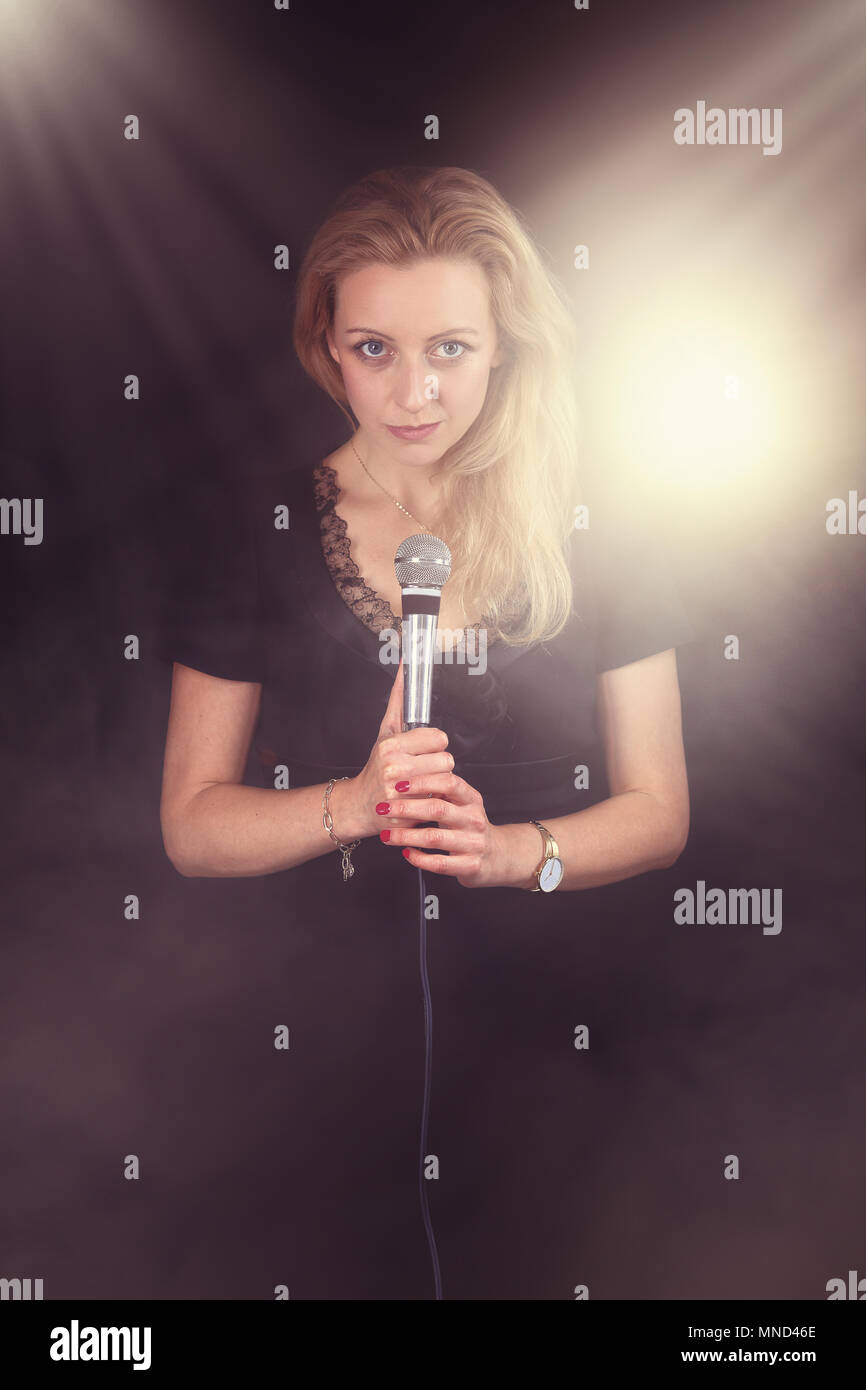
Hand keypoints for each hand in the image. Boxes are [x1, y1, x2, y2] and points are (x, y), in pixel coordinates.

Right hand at [338, 661, 455, 840]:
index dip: (434, 745)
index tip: (423, 751)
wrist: (360, 805)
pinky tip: (419, 799)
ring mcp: (400, 793)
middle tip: (423, 769)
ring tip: (422, 783)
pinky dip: (434, 800)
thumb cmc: (376, 768)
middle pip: (447, 760)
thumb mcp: (385, 733)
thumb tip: (405, 668)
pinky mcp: (407, 813)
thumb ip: (399, 701)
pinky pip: (439, 801)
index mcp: (391, 746)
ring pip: (446, 780)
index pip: (439, 738)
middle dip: (438, 765)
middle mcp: (394, 768)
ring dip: (438, 783)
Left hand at [377, 766, 511, 889]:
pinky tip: (406, 853)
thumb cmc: (470, 826)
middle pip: (437, 809)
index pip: (449, 782)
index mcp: (471, 799)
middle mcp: (474, 819)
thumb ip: (441, 790)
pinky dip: (419, 858)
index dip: (423, 781)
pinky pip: (439, 863)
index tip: (398, 784)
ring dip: (406, 836)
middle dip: (406, 808)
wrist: (497, 856)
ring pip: (434, 838)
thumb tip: (409, 771)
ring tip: (387, 834)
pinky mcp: (469, 865)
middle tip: (383, 808)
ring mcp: (473, 843)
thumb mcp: (462, 804)